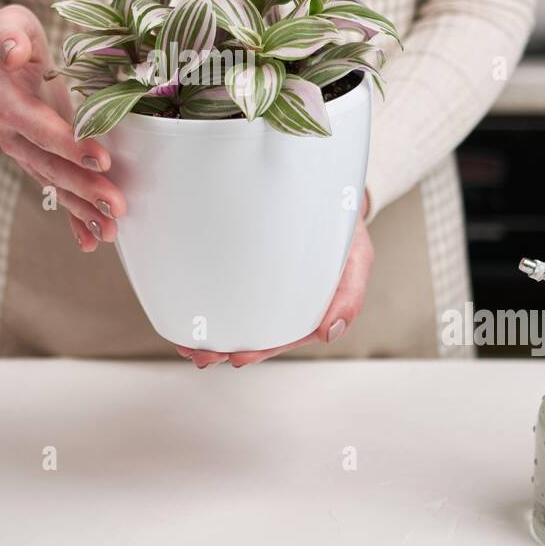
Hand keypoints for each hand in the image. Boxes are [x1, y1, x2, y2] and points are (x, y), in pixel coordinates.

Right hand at [0, 4, 126, 251]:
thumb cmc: (7, 39)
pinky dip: (73, 219)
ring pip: (56, 185)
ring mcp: (26, 153)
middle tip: (116, 204)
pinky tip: (90, 239)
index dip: (68, 145)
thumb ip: (6, 33)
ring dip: (83, 209)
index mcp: (7, 103)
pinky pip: (56, 193)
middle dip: (84, 188)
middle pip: (50, 166)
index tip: (100, 158)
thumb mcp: (5, 23)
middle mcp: (13, 136)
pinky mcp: (40, 161)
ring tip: (110, 229)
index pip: (39, 128)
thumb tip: (11, 52)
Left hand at [176, 195, 373, 367]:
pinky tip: (187, 307)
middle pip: (255, 329)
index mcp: (311, 304)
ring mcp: (266, 280)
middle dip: (226, 346)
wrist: (330, 188)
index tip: (238, 357)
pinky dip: (208, 297)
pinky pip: (227, 283)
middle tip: (200, 356)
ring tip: (187, 343)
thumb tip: (329, 333)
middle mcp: (285, 296)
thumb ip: (349, 295)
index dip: (262, 348)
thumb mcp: (358, 257)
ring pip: (237, 312)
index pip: (285, 334)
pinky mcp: (247, 258)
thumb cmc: (345, 228)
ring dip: (212, 330)